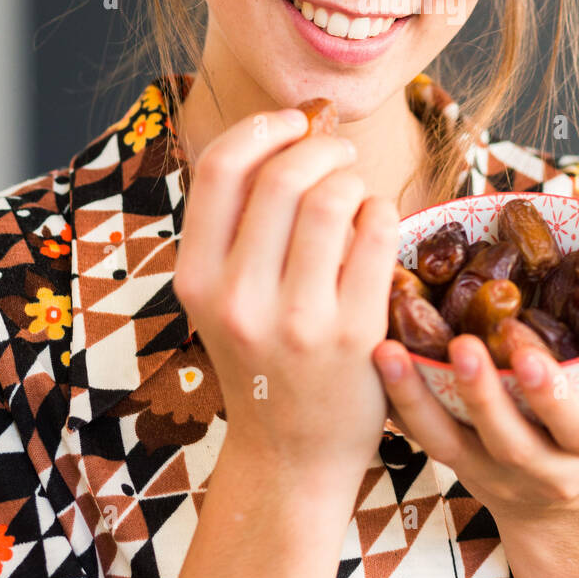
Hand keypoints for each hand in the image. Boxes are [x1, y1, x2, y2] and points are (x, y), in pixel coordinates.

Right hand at [173, 107, 399, 500]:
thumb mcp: (222, 297)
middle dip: (319, 145)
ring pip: (332, 198)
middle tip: (337, 154)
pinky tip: (376, 225)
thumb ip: (240, 224)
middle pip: (282, 174)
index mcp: (196, 280)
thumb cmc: (264, 358)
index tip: (289, 122)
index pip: (218, 168)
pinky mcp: (354, 333)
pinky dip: (382, 211)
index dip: (260, 128)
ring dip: (352, 178)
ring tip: (356, 192)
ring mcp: (297, 319)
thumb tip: (286, 128)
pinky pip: (376, 232)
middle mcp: (239, 299)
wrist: (292, 455)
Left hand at [372, 187, 578, 521]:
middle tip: (461, 344)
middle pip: (509, 437)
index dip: (555, 395)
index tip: (530, 355)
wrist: (561, 490)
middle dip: (484, 393)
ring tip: (389, 349)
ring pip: (450, 441)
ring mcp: (492, 471)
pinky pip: (418, 438)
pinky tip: (372, 362)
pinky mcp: (452, 463)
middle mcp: (544, 465)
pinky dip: (395, 401)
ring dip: (419, 396)